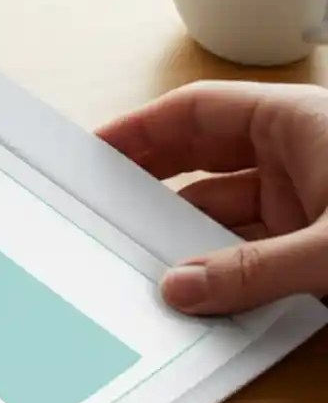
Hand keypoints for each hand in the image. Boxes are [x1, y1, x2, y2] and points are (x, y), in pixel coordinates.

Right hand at [98, 81, 327, 314]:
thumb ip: (256, 271)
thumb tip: (179, 290)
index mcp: (295, 121)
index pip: (197, 110)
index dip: (142, 127)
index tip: (96, 150)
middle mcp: (295, 152)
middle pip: (203, 156)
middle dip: (153, 180)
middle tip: (102, 203)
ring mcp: (307, 196)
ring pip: (226, 209)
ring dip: (190, 236)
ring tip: (145, 262)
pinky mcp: (316, 238)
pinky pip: (255, 248)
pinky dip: (226, 268)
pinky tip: (197, 291)